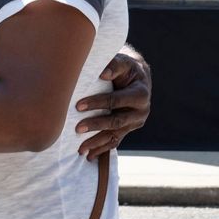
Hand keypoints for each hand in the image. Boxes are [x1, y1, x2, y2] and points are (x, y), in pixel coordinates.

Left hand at [74, 44, 151, 159]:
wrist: (137, 77)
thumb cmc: (126, 67)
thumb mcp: (124, 62)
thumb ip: (115, 65)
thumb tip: (103, 74)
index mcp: (141, 93)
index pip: (117, 100)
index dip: (98, 103)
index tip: (79, 106)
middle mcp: (141, 111)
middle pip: (117, 121)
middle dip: (96, 125)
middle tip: (77, 128)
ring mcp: (135, 123)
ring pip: (115, 135)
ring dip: (97, 143)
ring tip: (80, 149)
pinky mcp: (128, 130)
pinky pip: (114, 141)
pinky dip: (101, 149)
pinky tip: (89, 156)